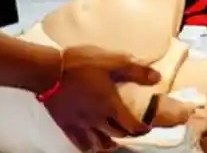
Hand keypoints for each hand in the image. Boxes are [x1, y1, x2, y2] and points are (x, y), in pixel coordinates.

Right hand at [41, 45, 163, 151]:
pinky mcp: (66, 126)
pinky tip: (91, 143)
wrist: (49, 71)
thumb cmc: (82, 65)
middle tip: (132, 130)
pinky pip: (80, 144)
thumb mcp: (113, 63)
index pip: (132, 127)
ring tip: (113, 140)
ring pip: (98, 145)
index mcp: (111, 106)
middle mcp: (98, 120)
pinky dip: (89, 146)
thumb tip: (157, 78)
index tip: (147, 127)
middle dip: (127, 135)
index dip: (142, 130)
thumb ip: (136, 72)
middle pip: (117, 136)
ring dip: (108, 144)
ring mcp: (81, 125)